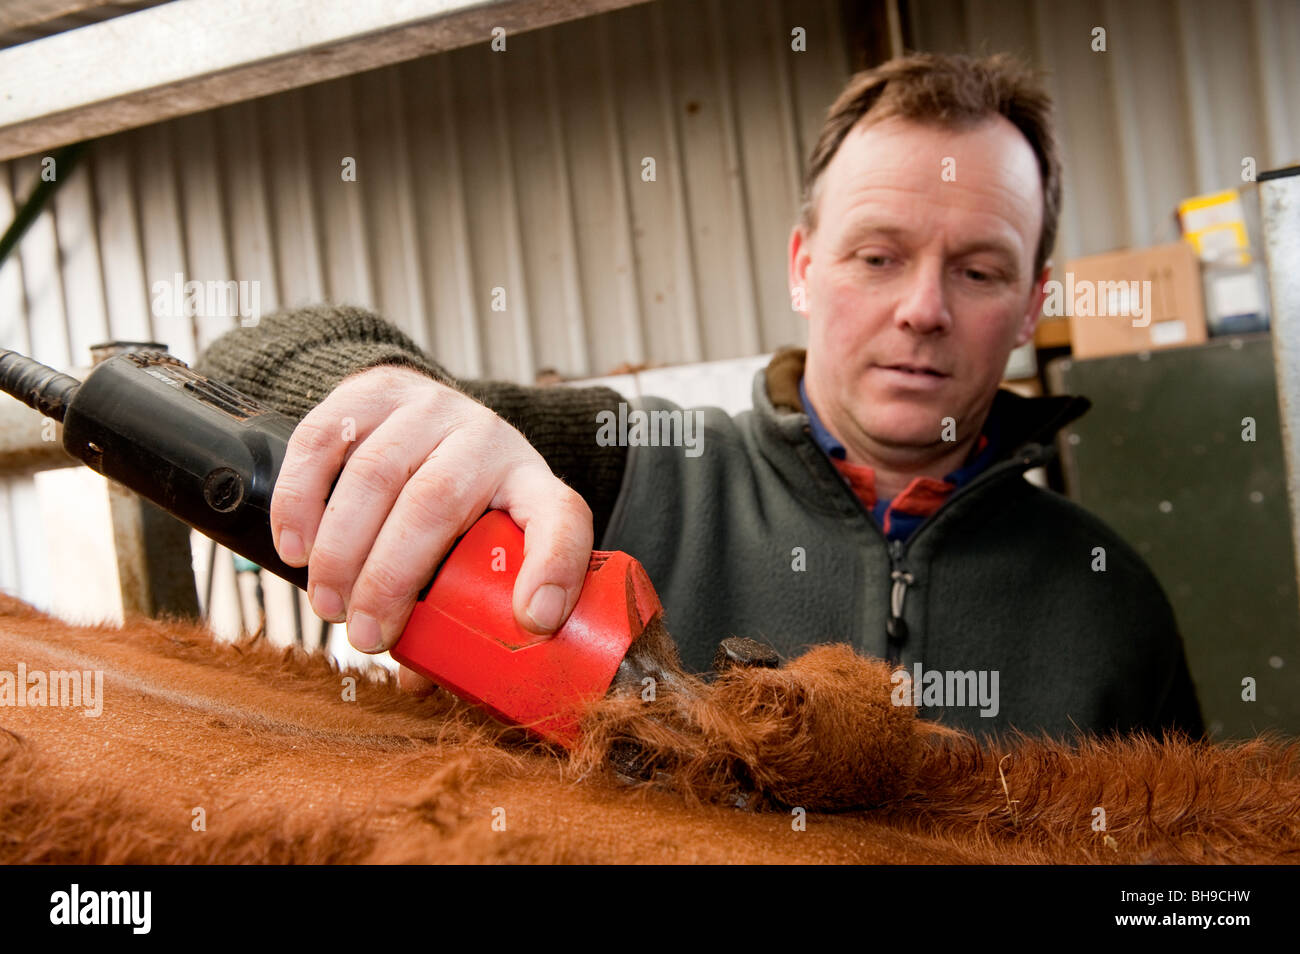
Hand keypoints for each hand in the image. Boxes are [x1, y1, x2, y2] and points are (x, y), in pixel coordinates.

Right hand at [269, 365, 592, 687]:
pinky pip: (325, 440)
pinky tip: (296, 547)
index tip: (535, 622)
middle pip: (439, 501)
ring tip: (327, 603)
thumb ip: (460, 610)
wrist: (428, 412)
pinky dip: (302, 500)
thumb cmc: (462, 500)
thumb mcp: (482, 546)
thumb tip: (416, 682)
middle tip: (365, 636)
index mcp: (533, 483)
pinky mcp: (372, 390)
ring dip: (342, 547)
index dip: (554, 568)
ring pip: (376, 472)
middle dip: (394, 578)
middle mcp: (487, 438)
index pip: (562, 518)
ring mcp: (430, 407)